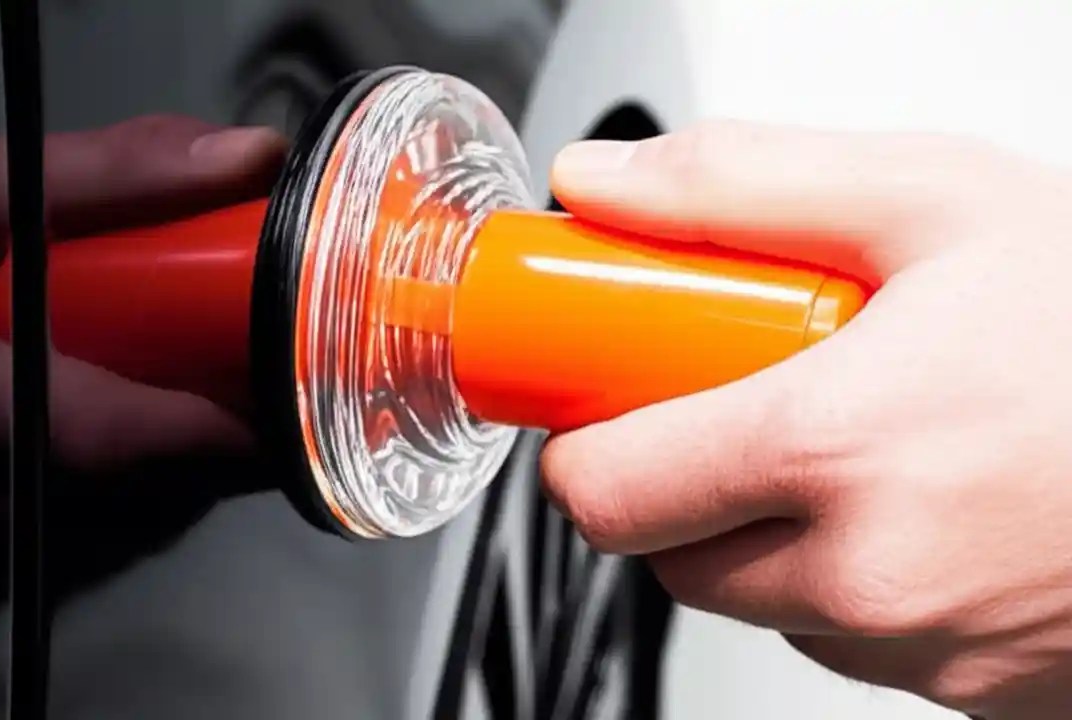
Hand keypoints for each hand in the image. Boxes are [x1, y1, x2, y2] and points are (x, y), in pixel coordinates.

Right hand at [0, 116, 283, 630]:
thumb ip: (109, 174)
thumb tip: (251, 157)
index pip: (84, 426)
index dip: (196, 430)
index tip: (271, 406)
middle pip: (112, 498)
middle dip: (209, 462)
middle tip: (266, 412)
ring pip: (101, 539)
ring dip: (173, 490)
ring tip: (208, 431)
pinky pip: (72, 560)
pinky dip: (127, 516)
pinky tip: (138, 469)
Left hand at [541, 121, 1071, 717]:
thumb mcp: (932, 199)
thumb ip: (734, 187)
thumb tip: (597, 185)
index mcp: (836, 453)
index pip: (603, 492)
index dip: (585, 439)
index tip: (606, 395)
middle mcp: (870, 577)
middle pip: (666, 553)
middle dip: (673, 480)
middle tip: (736, 399)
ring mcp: (923, 650)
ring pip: (753, 600)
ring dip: (762, 529)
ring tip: (852, 439)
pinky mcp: (968, 692)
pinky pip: (847, 640)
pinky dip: (844, 575)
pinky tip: (916, 500)